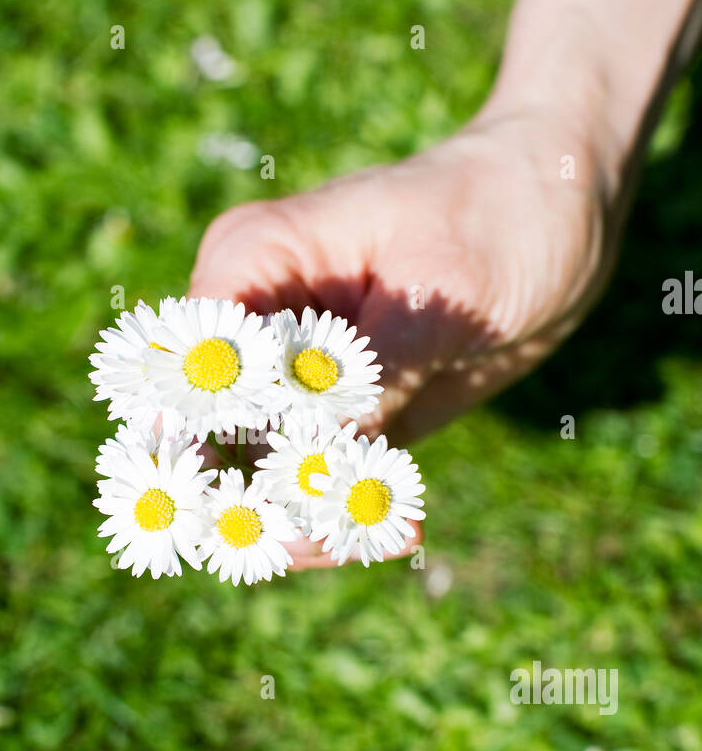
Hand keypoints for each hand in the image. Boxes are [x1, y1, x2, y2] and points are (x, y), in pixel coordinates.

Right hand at [189, 105, 617, 568]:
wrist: (560, 216)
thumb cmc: (498, 215)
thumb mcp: (441, 294)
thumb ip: (371, 374)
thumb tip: (312, 458)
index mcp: (253, 264)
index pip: (189, 365)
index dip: (208, 436)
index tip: (279, 486)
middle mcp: (253, 326)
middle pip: (202, 438)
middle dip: (251, 504)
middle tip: (334, 534)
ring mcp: (287, 379)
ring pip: (249, 480)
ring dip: (303, 525)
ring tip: (388, 534)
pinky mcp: (331, 419)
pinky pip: (310, 487)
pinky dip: (343, 520)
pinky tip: (407, 528)